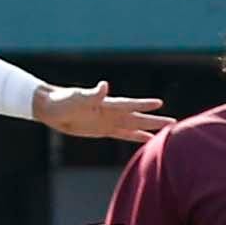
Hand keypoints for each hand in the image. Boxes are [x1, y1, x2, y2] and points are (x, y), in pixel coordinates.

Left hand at [32, 80, 170, 141]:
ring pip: (133, 126)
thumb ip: (92, 93)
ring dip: (148, 129)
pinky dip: (135, 136)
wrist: (51, 109)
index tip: (159, 104)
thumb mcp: (76, 98)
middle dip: (154, 120)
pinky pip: (123, 134)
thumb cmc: (62, 100)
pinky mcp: (103, 130)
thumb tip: (104, 85)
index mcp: (107, 104)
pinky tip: (146, 139)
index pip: (129, 105)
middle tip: (174, 122)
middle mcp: (111, 112)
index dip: (143, 105)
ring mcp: (108, 121)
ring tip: (166, 131)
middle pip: (137, 117)